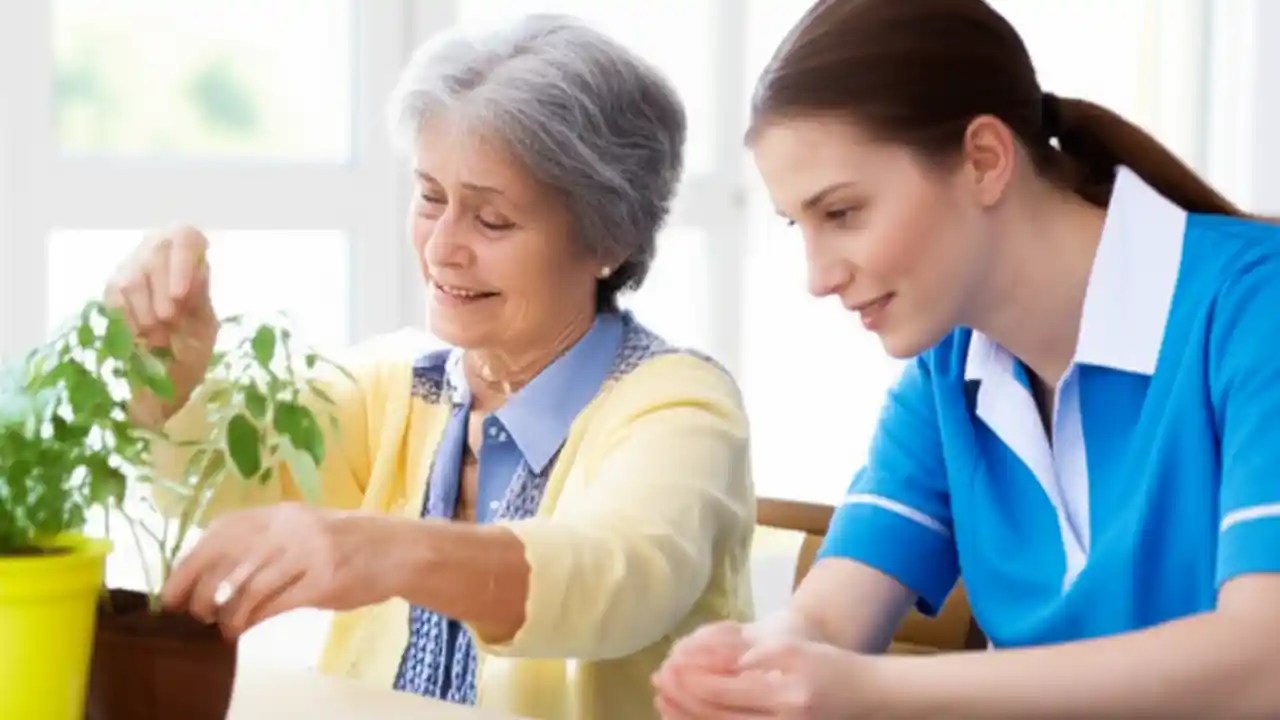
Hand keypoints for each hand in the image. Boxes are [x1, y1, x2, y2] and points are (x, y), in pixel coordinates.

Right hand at [104, 226, 218, 422]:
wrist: (161, 387)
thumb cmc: (190, 351)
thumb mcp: (204, 328)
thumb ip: (198, 299)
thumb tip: (194, 272)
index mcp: (190, 261)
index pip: (185, 236)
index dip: (183, 259)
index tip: (181, 296)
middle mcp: (158, 257)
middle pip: (156, 250)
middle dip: (164, 290)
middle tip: (170, 322)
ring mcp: (130, 271)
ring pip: (132, 276)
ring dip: (147, 310)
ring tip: (159, 338)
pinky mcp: (109, 293)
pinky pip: (113, 299)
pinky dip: (128, 321)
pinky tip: (140, 338)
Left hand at [161, 503, 393, 637]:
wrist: (400, 549)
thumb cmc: (347, 544)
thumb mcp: (303, 531)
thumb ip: (265, 543)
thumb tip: (212, 573)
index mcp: (282, 513)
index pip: (222, 532)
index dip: (191, 561)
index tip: (172, 590)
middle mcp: (291, 528)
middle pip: (228, 558)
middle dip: (201, 590)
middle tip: (192, 614)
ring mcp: (309, 553)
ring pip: (249, 586)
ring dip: (227, 612)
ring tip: (222, 628)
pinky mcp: (325, 581)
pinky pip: (275, 603)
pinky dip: (251, 619)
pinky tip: (243, 629)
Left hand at [657, 626, 875, 718]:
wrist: (865, 697)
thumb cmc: (830, 666)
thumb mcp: (794, 649)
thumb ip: (754, 654)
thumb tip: (708, 656)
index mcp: (785, 696)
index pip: (725, 691)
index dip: (692, 680)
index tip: (669, 665)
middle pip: (717, 717)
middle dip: (682, 701)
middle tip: (658, 682)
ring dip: (687, 718)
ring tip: (663, 700)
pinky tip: (688, 717)